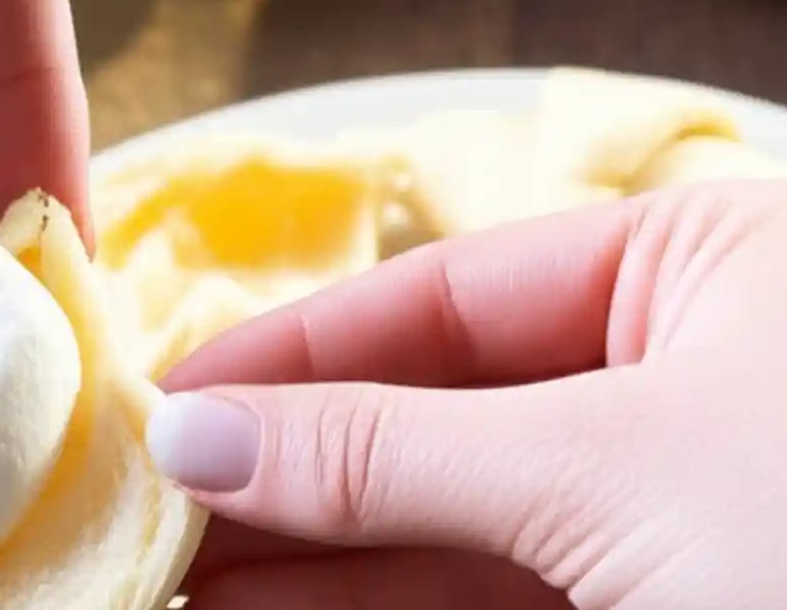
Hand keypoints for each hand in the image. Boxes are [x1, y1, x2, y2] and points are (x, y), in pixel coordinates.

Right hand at [148, 180, 786, 607]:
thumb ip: (391, 451)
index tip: (174, 396)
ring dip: (308, 555)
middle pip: (427, 415)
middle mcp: (670, 383)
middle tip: (156, 506)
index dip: (298, 348)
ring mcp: (654, 513)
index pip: (445, 293)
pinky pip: (476, 601)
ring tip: (181, 577)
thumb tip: (205, 429)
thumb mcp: (606, 471)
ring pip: (442, 525)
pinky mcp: (641, 608)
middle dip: (289, 466)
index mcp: (697, 276)